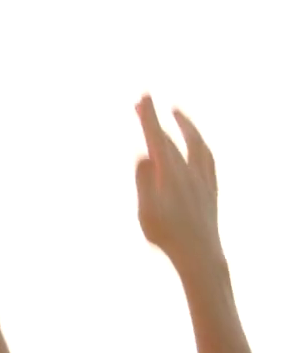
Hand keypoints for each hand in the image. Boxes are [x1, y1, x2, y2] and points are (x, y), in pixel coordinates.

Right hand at [135, 96, 222, 274]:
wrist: (201, 256)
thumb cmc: (168, 237)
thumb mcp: (147, 211)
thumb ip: (144, 181)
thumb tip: (142, 154)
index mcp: (171, 174)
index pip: (157, 138)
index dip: (149, 116)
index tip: (142, 96)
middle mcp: (189, 172)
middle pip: (172, 138)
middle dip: (156, 118)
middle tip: (142, 101)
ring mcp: (203, 180)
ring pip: (197, 144)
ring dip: (186, 125)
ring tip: (177, 112)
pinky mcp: (211, 189)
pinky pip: (208, 158)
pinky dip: (200, 144)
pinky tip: (197, 143)